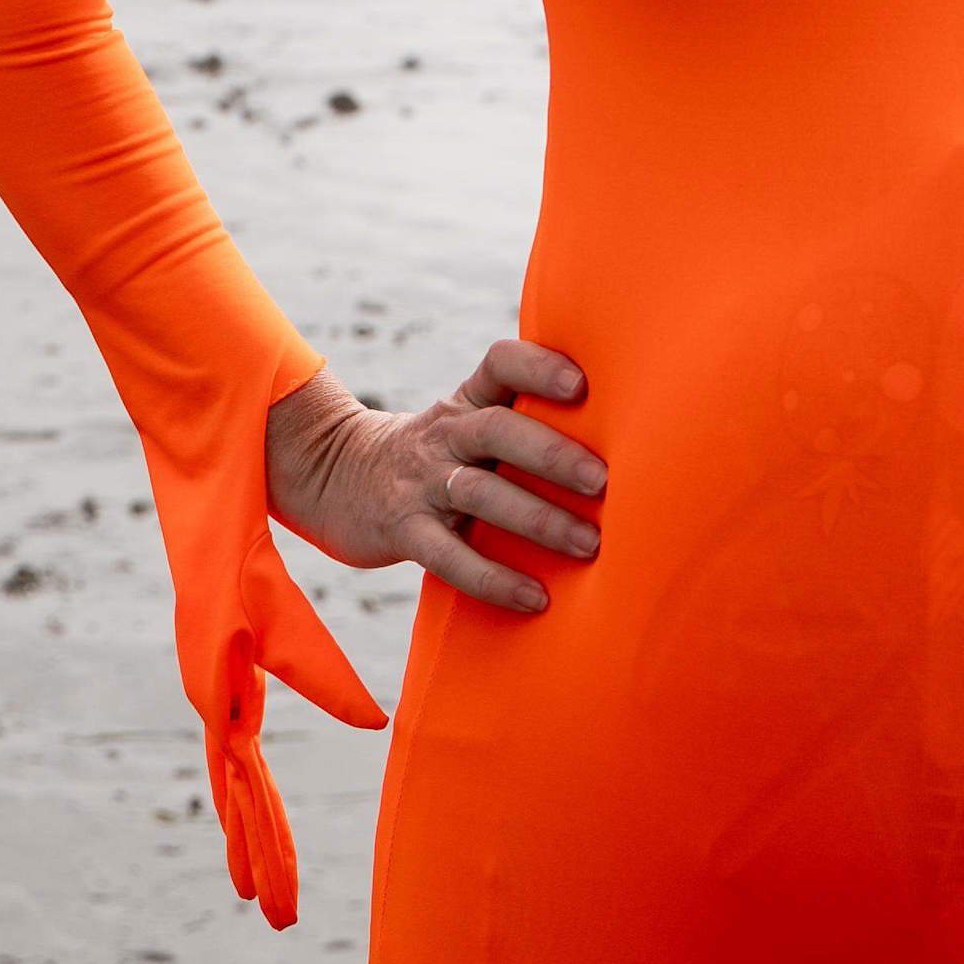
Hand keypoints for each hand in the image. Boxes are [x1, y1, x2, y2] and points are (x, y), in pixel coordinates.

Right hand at [265, 342, 604, 613]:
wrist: (335, 478)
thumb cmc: (437, 455)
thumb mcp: (467, 422)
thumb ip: (525, 419)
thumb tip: (629, 438)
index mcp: (467, 401)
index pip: (500, 363)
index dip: (538, 367)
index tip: (583, 385)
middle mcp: (445, 435)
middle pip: (497, 429)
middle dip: (551, 454)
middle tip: (603, 481)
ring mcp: (421, 483)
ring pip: (480, 493)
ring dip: (538, 519)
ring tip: (590, 545)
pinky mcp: (403, 531)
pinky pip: (448, 557)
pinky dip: (493, 580)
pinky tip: (536, 599)